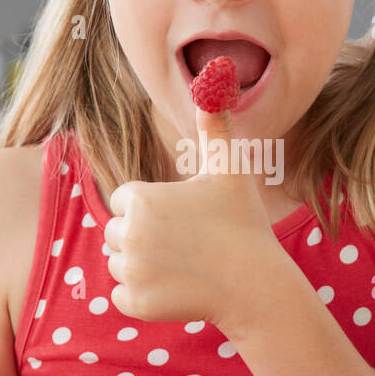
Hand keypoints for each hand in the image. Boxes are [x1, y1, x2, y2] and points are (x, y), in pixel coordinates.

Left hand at [103, 100, 282, 329]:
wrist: (256, 285)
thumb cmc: (243, 222)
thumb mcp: (229, 168)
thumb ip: (214, 124)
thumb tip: (217, 72)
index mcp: (140, 197)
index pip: (124, 201)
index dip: (153, 208)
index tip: (183, 218)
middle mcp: (127, 233)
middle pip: (118, 232)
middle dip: (144, 237)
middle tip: (186, 243)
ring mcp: (129, 271)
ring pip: (119, 263)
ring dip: (143, 266)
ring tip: (182, 264)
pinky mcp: (134, 304)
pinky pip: (123, 295)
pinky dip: (144, 295)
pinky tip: (177, 288)